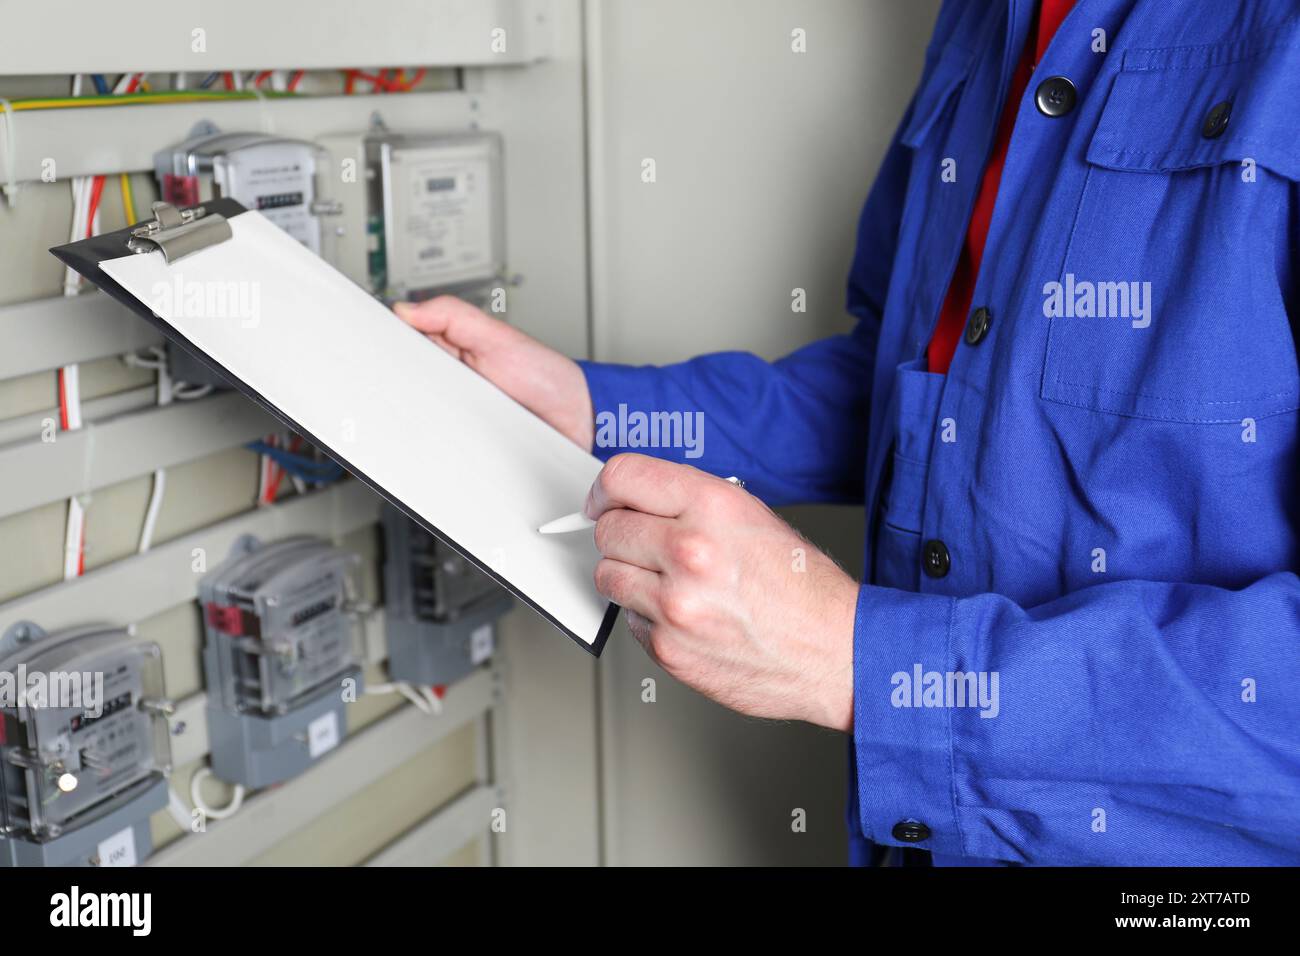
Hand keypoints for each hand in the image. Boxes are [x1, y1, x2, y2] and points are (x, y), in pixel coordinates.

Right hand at [393, 296, 594, 449]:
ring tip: (431, 412)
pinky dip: (437, 446)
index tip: (371, 350)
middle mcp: (451, 382)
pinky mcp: (466, 444)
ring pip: (420, 419)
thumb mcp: (497, 338)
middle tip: (403, 387)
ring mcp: (457, 414)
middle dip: (399, 387)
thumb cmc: (545, 377)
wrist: (576, 419)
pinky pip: (441, 446)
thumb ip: (453, 316)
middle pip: (406, 386)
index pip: (406, 346)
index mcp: (452, 350)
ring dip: (418, 419)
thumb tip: (407, 309)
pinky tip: (442, 439)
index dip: (386, 348)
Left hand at [587, 454, 855, 730]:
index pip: (623, 477)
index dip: (606, 489)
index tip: (603, 500)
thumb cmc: (803, 588)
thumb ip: (690, 503)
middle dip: (621, 535)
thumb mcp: (753, 518)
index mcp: (713, 507)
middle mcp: (690, 550)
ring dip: (627, 576)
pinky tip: (683, 614)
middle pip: (608, 528)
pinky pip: (628, 619)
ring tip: (665, 582)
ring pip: (606, 574)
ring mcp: (674, 604)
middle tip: (643, 545)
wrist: (835, 652)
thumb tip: (638, 500)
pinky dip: (646, 616)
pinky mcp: (667, 647)